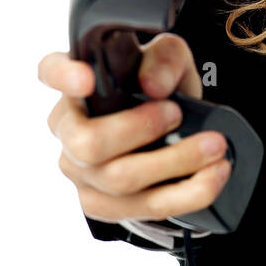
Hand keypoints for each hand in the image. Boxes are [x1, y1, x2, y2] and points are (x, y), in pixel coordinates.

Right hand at [39, 32, 231, 223]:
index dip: (63, 77)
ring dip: (176, 162)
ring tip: (214, 146)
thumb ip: (164, 59)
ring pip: (120, 179)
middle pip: (89, 142)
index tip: (87, 79)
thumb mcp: (170, 61)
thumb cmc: (159, 90)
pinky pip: (145, 206)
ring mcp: (81, 171)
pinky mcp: (103, 205)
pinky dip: (189, 192)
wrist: (171, 133)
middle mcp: (68, 129)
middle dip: (140, 129)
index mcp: (75, 86)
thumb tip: (154, 85)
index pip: (51, 72)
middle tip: (178, 113)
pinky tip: (214, 174)